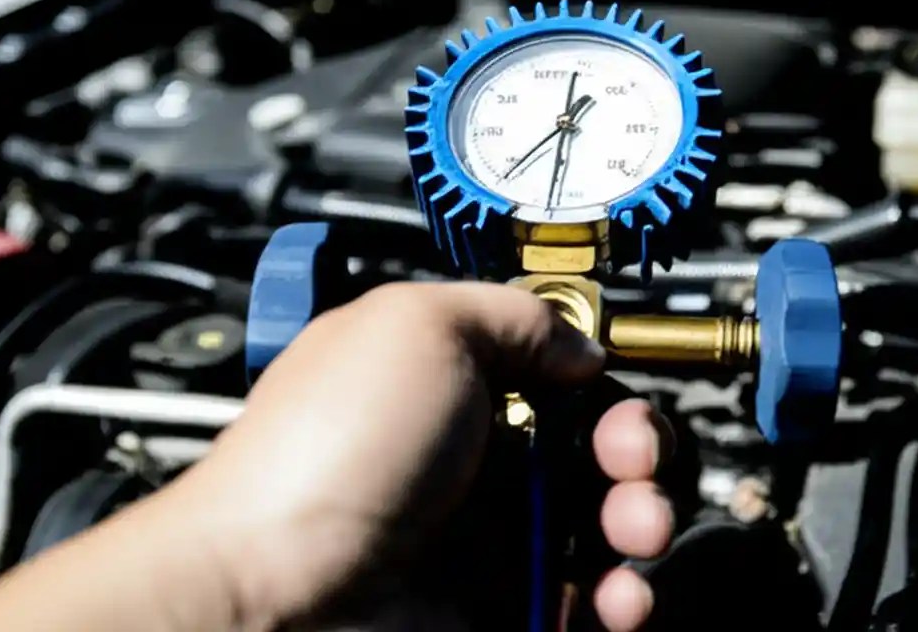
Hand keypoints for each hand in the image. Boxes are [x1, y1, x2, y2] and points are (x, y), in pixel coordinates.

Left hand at [177, 282, 672, 629]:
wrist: (275, 588)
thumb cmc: (326, 451)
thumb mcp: (418, 325)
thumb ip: (513, 314)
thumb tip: (577, 346)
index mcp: (453, 382)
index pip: (558, 374)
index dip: (601, 380)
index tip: (612, 391)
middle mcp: (473, 457)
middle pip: (594, 448)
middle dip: (638, 449)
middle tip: (632, 460)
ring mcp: (487, 537)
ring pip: (604, 525)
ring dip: (642, 521)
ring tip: (634, 529)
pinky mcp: (501, 605)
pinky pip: (586, 599)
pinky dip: (622, 597)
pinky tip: (619, 593)